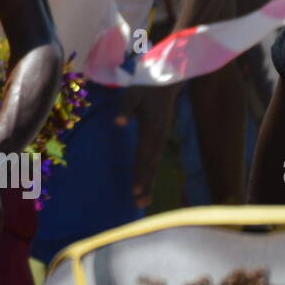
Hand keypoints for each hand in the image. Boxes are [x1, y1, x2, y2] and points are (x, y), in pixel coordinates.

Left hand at [130, 86, 179, 207]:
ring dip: (148, 181)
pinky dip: (150, 171)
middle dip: (144, 184)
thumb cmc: (146, 87)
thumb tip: (118, 122)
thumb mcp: (133, 94)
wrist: (166, 80)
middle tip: (138, 203)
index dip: (139, 173)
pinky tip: (146, 181)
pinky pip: (155, 158)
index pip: (143, 156)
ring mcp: (161, 138)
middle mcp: (158, 138)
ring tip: (143, 200)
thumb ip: (125, 108)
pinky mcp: (160, 137)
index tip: (135, 190)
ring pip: (154, 164)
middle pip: (150, 165)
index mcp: (152, 131)